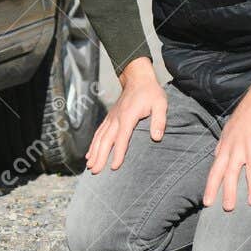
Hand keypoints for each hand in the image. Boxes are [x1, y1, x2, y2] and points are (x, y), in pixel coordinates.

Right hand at [87, 58, 165, 173]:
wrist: (138, 78)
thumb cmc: (151, 92)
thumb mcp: (160, 104)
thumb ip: (159, 121)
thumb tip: (156, 138)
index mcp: (128, 116)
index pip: (122, 138)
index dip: (118, 153)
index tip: (114, 167)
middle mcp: (116, 118)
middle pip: (105, 140)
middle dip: (100, 157)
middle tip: (95, 172)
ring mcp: (111, 118)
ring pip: (99, 138)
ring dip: (94, 153)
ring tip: (90, 167)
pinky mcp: (109, 118)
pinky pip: (98, 133)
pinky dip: (93, 144)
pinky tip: (89, 155)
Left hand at [204, 84, 250, 211]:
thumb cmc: (242, 119)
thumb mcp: (226, 133)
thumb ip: (222, 148)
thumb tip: (216, 158)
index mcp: (226, 149)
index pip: (215, 171)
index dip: (211, 187)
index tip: (207, 202)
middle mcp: (236, 150)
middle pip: (230, 174)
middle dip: (228, 192)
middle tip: (228, 208)